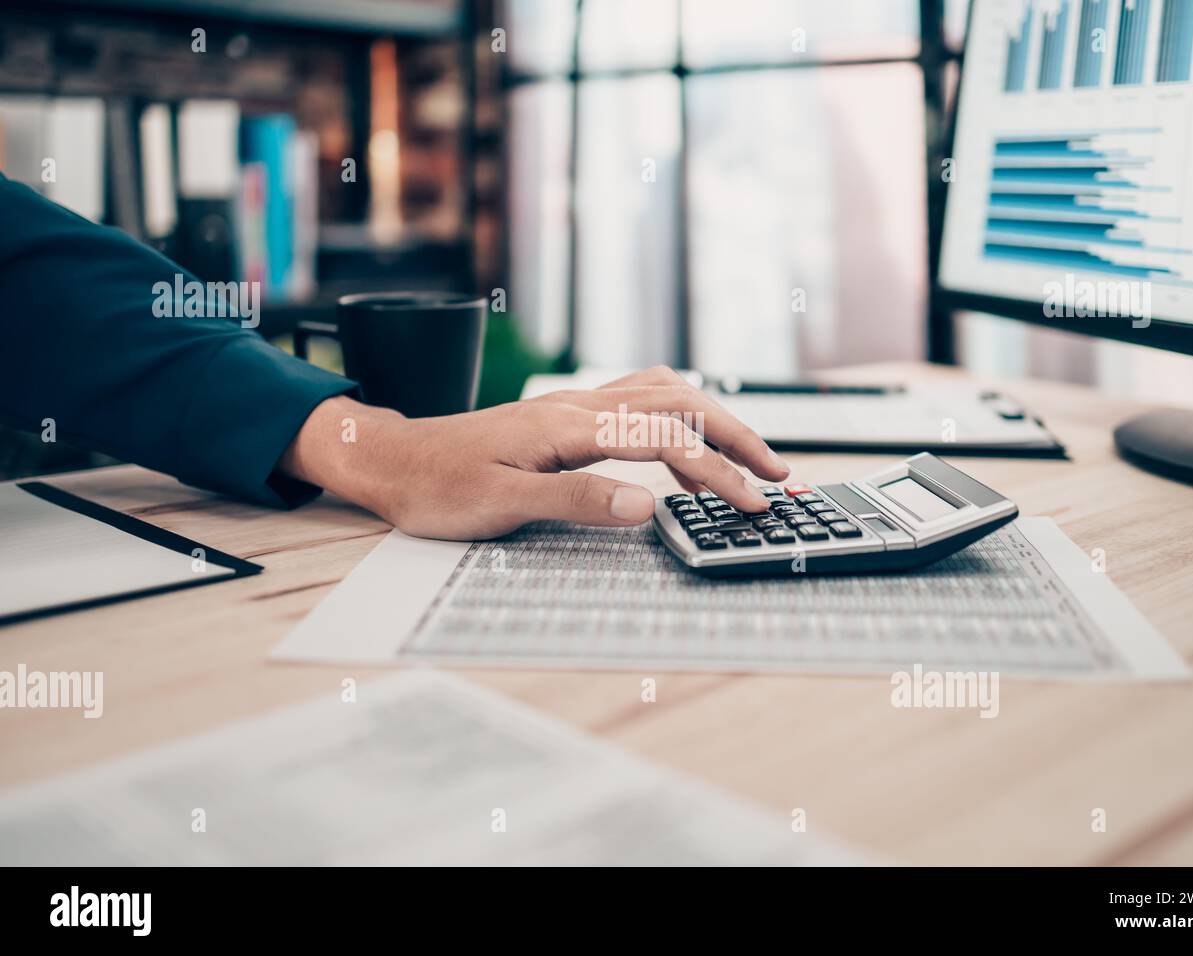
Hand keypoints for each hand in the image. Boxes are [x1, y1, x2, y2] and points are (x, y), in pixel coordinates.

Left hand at [279, 366, 789, 538]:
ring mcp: (574, 404)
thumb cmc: (439, 487)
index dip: (717, 472)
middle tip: (778, 474)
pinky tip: (687, 438)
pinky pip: (639, 398)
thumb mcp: (502, 505)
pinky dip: (679, 415)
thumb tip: (648, 504)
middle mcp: (578, 405)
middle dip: (737, 435)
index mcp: (569, 426)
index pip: (666, 440)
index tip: (753, 503)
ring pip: (664, 393)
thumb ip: (578, 501)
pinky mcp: (566, 413)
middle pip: (680, 403)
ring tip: (749, 455)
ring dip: (714, 420)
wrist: (394, 460)